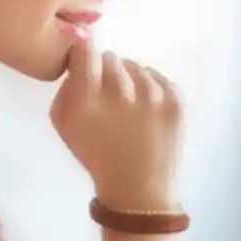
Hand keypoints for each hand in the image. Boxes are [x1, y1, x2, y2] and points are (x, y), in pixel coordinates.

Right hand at [49, 37, 183, 211]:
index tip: (87, 65)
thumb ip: (66, 85)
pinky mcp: (176, 102)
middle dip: (107, 71)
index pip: (85, 51)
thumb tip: (80, 54)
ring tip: (129, 108)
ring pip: (135, 66)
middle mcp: (120, 95)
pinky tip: (146, 111)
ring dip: (130, 80)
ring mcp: (152, 98)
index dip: (84, 54)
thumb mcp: (64, 123)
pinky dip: (151, 88)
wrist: (138, 189)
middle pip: (111, 57)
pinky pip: (158, 76)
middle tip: (109, 96)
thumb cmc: (96, 154)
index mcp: (87, 102)